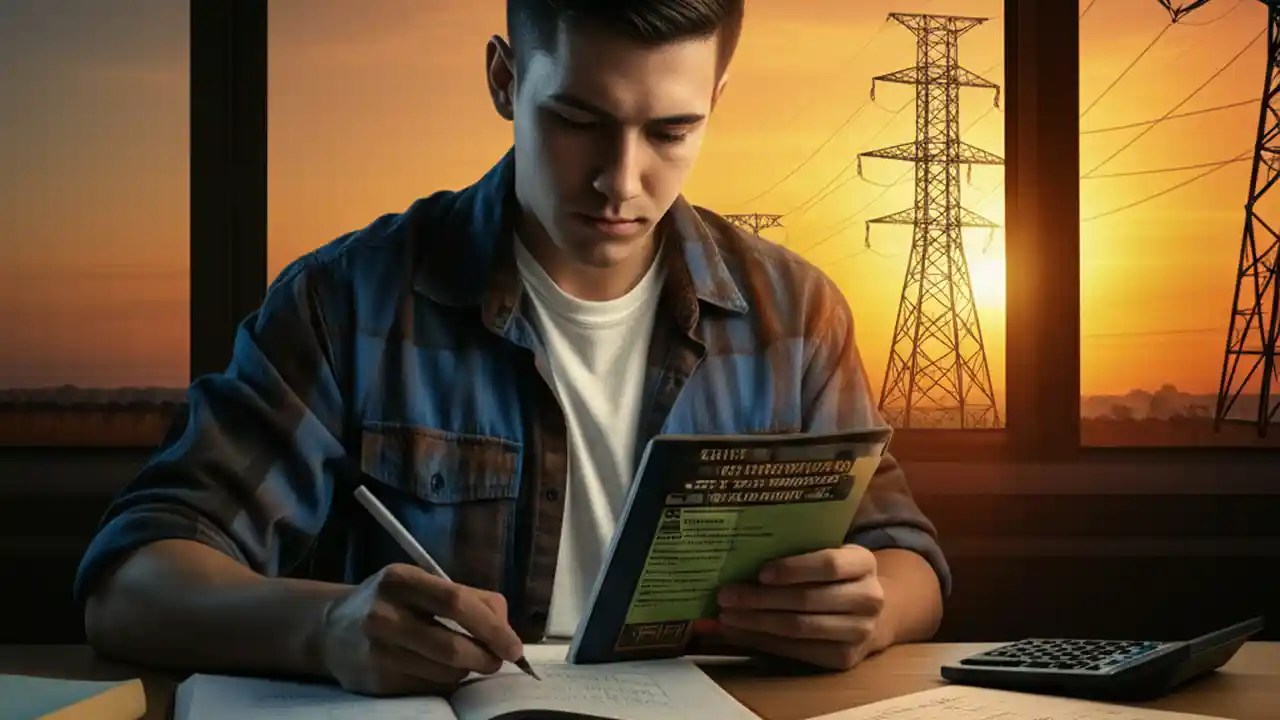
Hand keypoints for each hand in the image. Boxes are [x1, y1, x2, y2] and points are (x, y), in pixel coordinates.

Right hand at [317, 563, 522, 695]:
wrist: (330, 629)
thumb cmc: (391, 602)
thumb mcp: (421, 584)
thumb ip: (468, 597)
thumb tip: (506, 628)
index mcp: (401, 580)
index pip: (457, 602)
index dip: (492, 627)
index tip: (514, 646)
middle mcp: (384, 615)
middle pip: (452, 646)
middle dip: (486, 658)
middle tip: (498, 660)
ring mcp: (377, 651)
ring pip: (444, 673)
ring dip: (466, 671)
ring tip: (464, 660)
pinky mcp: (375, 681)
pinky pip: (428, 688)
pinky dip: (445, 682)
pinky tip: (436, 669)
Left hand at [715, 545, 885, 669]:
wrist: (872, 615)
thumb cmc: (836, 578)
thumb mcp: (831, 555)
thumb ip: (799, 553)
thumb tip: (743, 556)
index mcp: (864, 563)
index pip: (829, 565)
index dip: (794, 569)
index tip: (760, 573)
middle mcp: (869, 598)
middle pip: (807, 600)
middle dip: (760, 598)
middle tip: (726, 595)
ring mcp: (860, 631)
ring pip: (799, 628)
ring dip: (756, 623)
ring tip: (727, 616)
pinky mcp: (845, 658)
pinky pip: (797, 651)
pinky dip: (763, 641)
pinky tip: (741, 633)